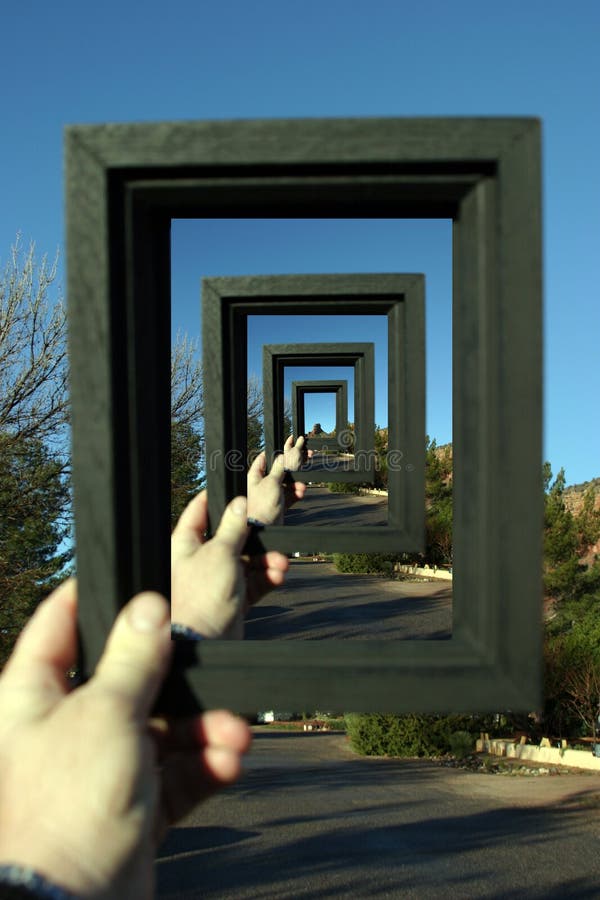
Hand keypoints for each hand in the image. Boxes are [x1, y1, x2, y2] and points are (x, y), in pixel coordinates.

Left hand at [0, 580, 250, 899]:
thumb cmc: (66, 807)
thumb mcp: (105, 713)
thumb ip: (132, 656)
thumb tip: (147, 605)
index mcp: (35, 694)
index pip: (60, 624)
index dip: (94, 596)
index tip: (133, 574)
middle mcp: (67, 724)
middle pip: (131, 678)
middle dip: (182, 680)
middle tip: (211, 670)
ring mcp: (101, 764)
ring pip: (163, 726)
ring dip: (205, 728)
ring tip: (234, 735)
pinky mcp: (132, 801)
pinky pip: (176, 770)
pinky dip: (204, 764)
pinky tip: (228, 761)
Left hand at [171, 492, 288, 636]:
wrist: (202, 644)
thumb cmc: (201, 596)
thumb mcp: (220, 552)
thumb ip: (232, 526)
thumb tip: (239, 502)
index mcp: (187, 542)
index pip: (201, 510)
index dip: (218, 497)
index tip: (236, 486)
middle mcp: (201, 558)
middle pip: (232, 535)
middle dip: (256, 535)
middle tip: (274, 527)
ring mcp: (217, 579)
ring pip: (248, 559)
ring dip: (267, 559)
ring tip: (281, 563)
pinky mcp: (232, 598)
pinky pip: (253, 581)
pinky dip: (267, 577)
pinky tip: (278, 575)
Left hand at [247, 436, 307, 525]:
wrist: (264, 530)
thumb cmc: (262, 506)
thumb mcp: (272, 482)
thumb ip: (279, 468)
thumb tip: (283, 455)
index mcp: (257, 475)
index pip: (267, 457)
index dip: (279, 450)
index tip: (291, 442)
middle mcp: (264, 483)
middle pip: (280, 469)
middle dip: (293, 465)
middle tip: (305, 454)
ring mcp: (272, 494)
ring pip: (288, 482)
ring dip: (297, 482)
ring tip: (302, 485)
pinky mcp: (279, 504)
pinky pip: (290, 495)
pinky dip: (296, 493)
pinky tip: (301, 492)